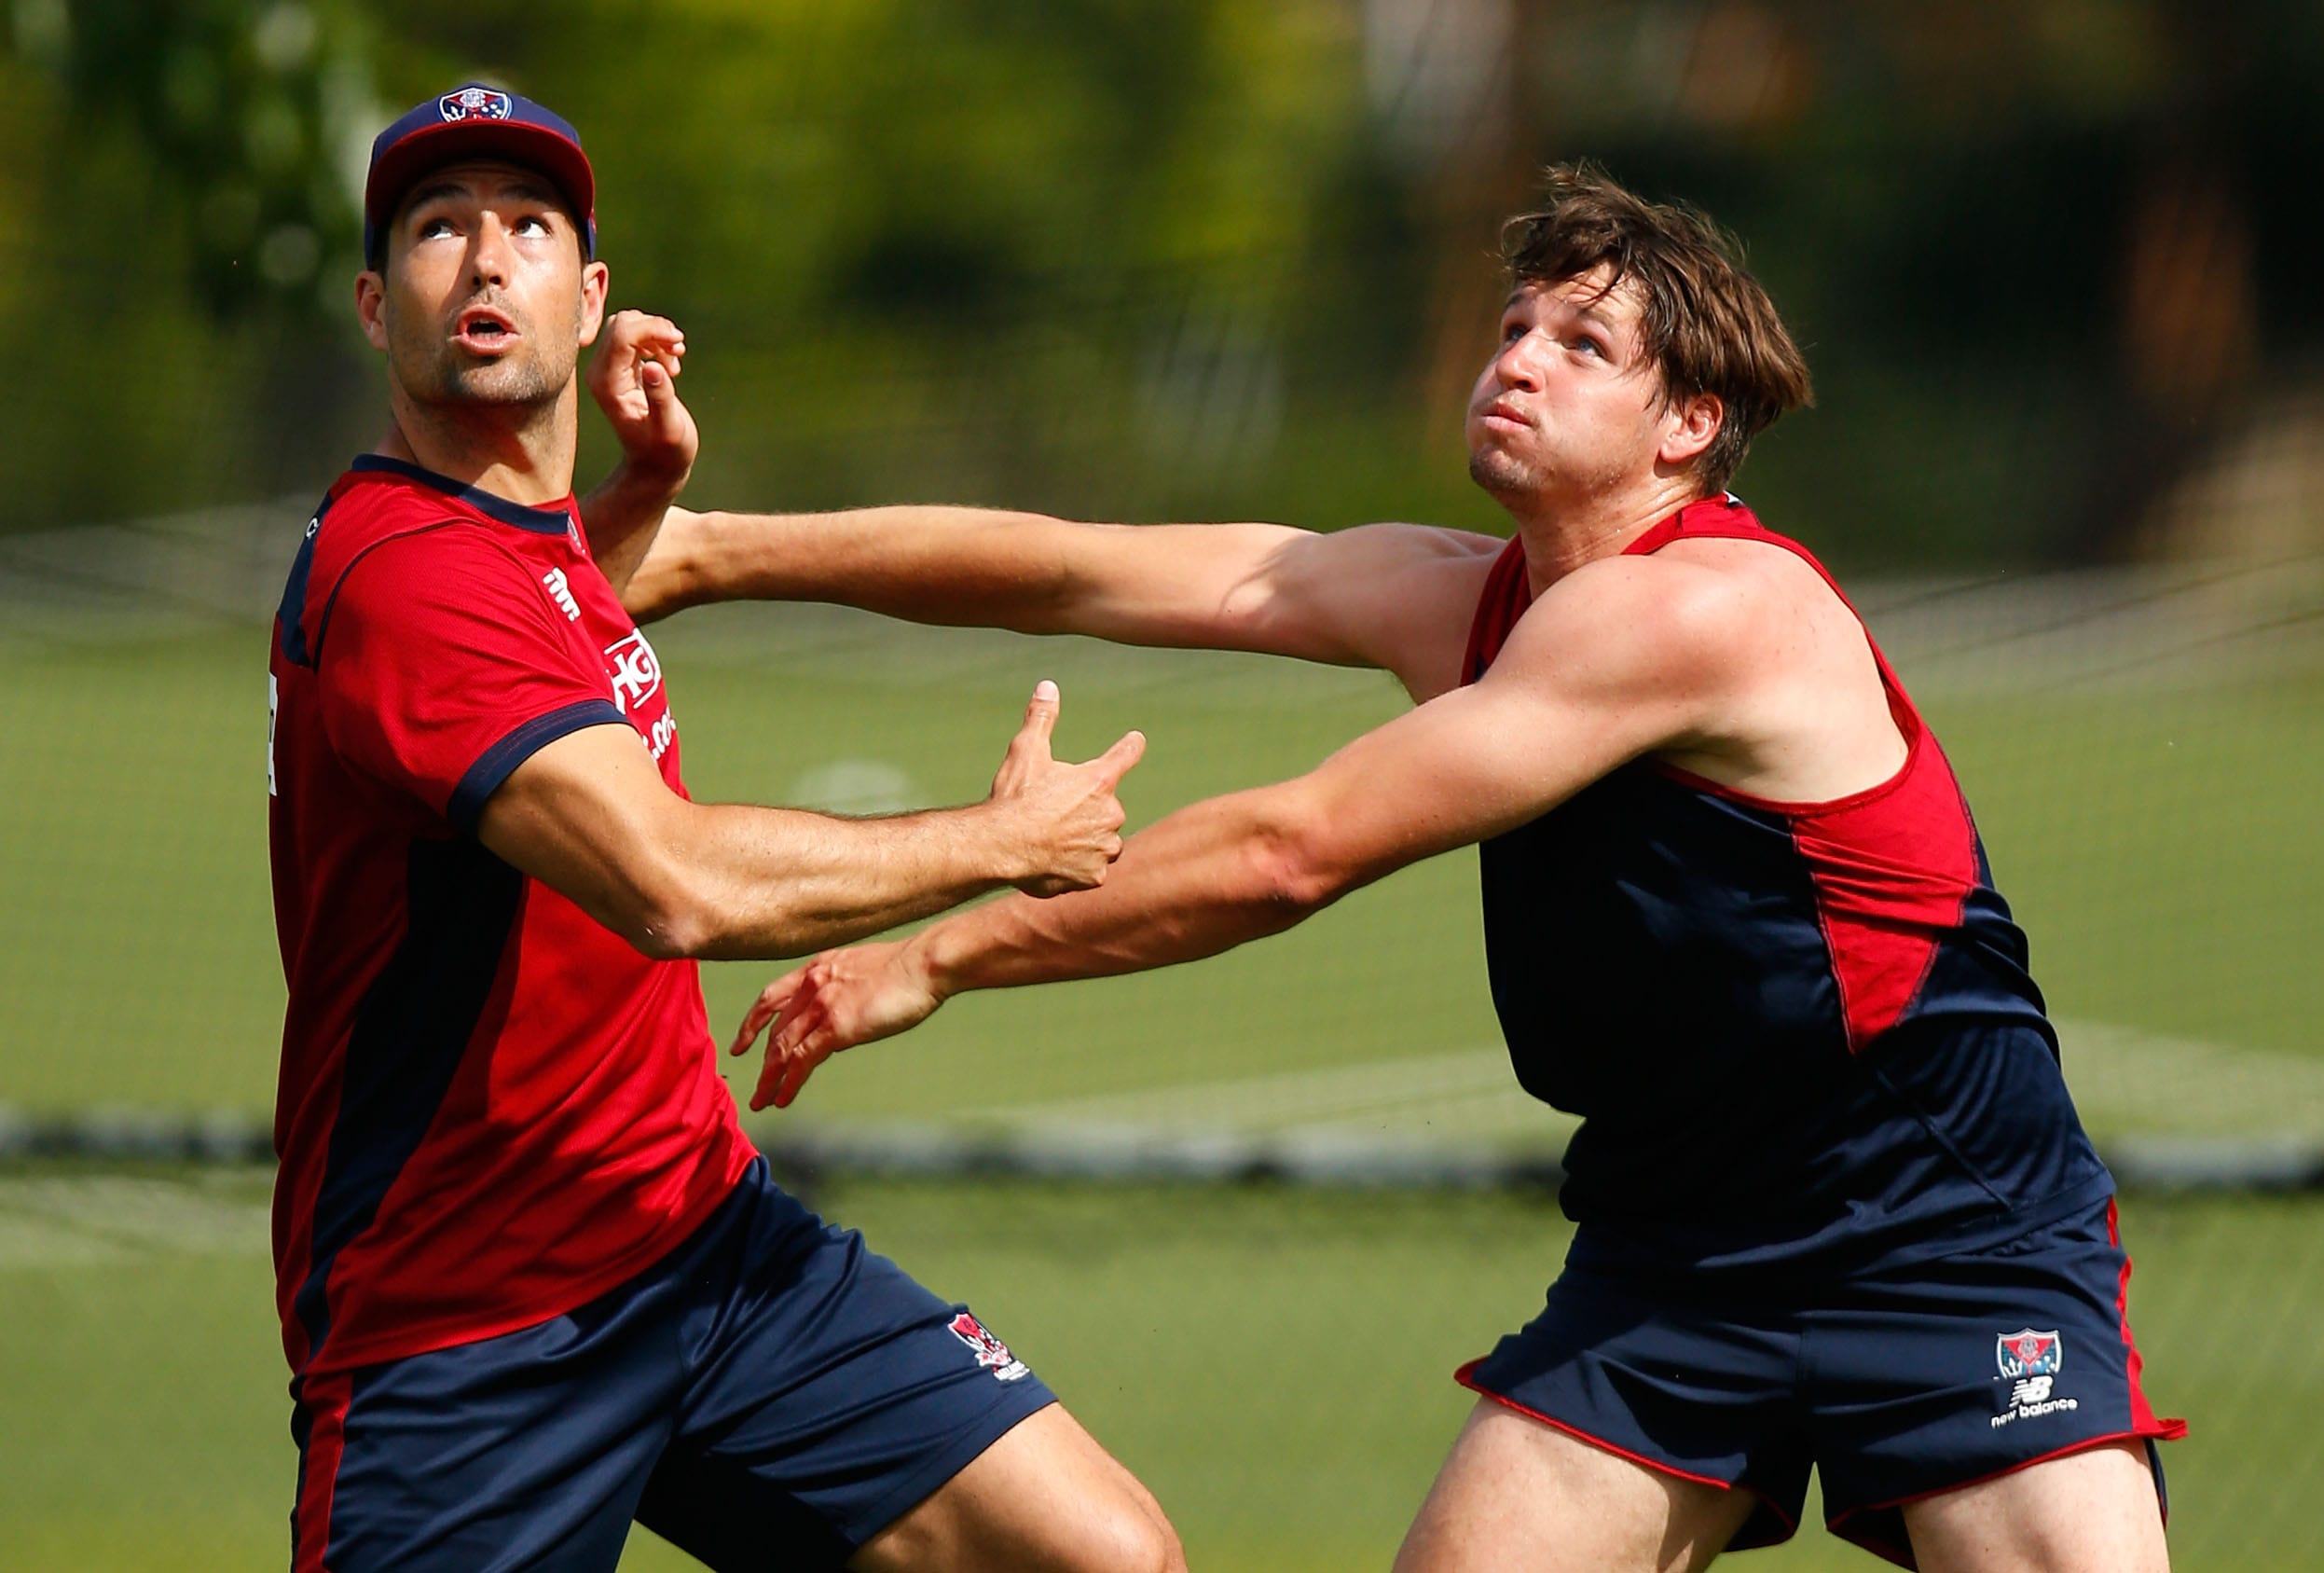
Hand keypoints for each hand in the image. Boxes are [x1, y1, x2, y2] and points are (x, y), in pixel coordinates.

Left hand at [587, 309, 696, 491]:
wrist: (655, 466)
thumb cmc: (665, 453)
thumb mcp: (669, 429)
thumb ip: (660, 398)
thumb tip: (652, 366)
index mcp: (608, 384)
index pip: (622, 333)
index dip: (652, 329)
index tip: (678, 344)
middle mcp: (601, 373)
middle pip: (622, 323)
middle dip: (655, 328)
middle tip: (679, 349)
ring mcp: (608, 370)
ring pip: (628, 326)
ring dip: (657, 334)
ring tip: (677, 358)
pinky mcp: (620, 370)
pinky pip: (634, 337)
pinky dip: (656, 341)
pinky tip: (671, 364)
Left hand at [729, 938, 941, 1109]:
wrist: (924, 964)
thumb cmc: (908, 967)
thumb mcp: (864, 969)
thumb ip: (844, 987)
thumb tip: (843, 1011)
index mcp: (817, 968)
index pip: (771, 997)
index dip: (752, 1023)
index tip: (743, 1043)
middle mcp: (811, 985)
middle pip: (775, 1030)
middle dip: (761, 1062)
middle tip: (756, 1088)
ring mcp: (821, 1006)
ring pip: (782, 1049)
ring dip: (770, 1080)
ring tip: (763, 1102)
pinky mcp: (835, 1027)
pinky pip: (801, 1061)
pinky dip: (789, 1083)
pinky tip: (783, 1098)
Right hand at [987, 680, 1144, 896]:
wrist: (1003, 845)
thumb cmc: (1015, 797)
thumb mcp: (1026, 751)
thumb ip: (1041, 718)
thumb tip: (1048, 686)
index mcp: (1098, 780)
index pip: (1125, 755)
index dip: (1129, 747)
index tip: (1135, 741)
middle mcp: (1110, 813)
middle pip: (1107, 807)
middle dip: (1087, 809)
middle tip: (1053, 812)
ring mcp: (1104, 847)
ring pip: (1103, 842)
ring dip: (1088, 840)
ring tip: (1055, 839)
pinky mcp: (1094, 876)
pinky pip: (1091, 870)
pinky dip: (1077, 867)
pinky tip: (1052, 862)